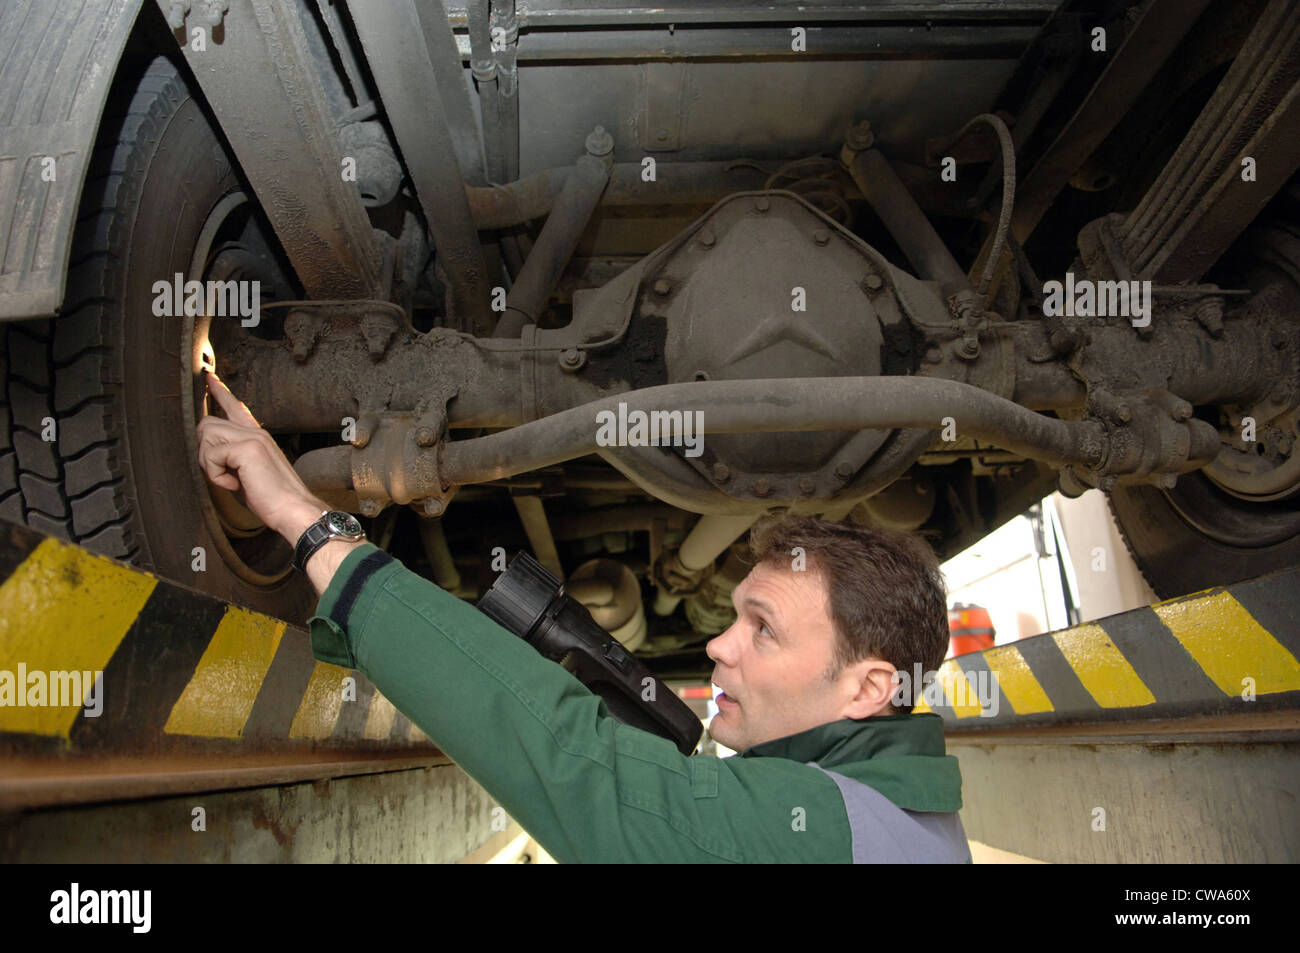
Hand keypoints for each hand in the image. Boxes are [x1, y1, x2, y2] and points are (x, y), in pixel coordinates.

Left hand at [196, 372, 327, 542]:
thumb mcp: (249, 473)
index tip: (210, 377)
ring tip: (232, 479)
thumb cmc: (274, 499)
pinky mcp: (247, 448)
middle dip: (204, 451)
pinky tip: (236, 484)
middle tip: (224, 473)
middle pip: (207, 424)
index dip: (220, 392)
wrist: (293, 509)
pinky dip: (217, 476)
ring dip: (210, 464)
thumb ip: (233, 458)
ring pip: (206, 436)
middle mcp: (255, 432)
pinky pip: (211, 456)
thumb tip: (212, 456)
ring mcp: (252, 437)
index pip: (236, 407)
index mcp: (258, 437)